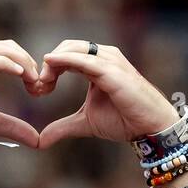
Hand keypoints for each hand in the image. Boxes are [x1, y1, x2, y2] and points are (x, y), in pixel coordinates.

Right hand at [0, 41, 40, 145]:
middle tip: (40, 84)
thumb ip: (14, 127)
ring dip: (23, 62)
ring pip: (2, 48)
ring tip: (34, 81)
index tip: (39, 88)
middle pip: (9, 46)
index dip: (27, 66)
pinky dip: (9, 64)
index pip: (9, 52)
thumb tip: (37, 140)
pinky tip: (22, 76)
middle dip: (29, 62)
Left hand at [36, 41, 178, 145]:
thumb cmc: (124, 121)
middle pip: (67, 47)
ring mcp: (110, 61)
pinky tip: (49, 63)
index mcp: (97, 64)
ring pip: (73, 49)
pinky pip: (85, 60)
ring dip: (53, 63)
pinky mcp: (113, 71)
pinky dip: (64, 59)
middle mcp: (104, 57)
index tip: (38, 89)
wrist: (150, 127)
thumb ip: (63, 127)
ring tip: (42, 83)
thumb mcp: (85, 123)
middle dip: (48, 65)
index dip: (49, 68)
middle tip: (37, 87)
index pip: (66, 54)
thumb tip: (41, 141)